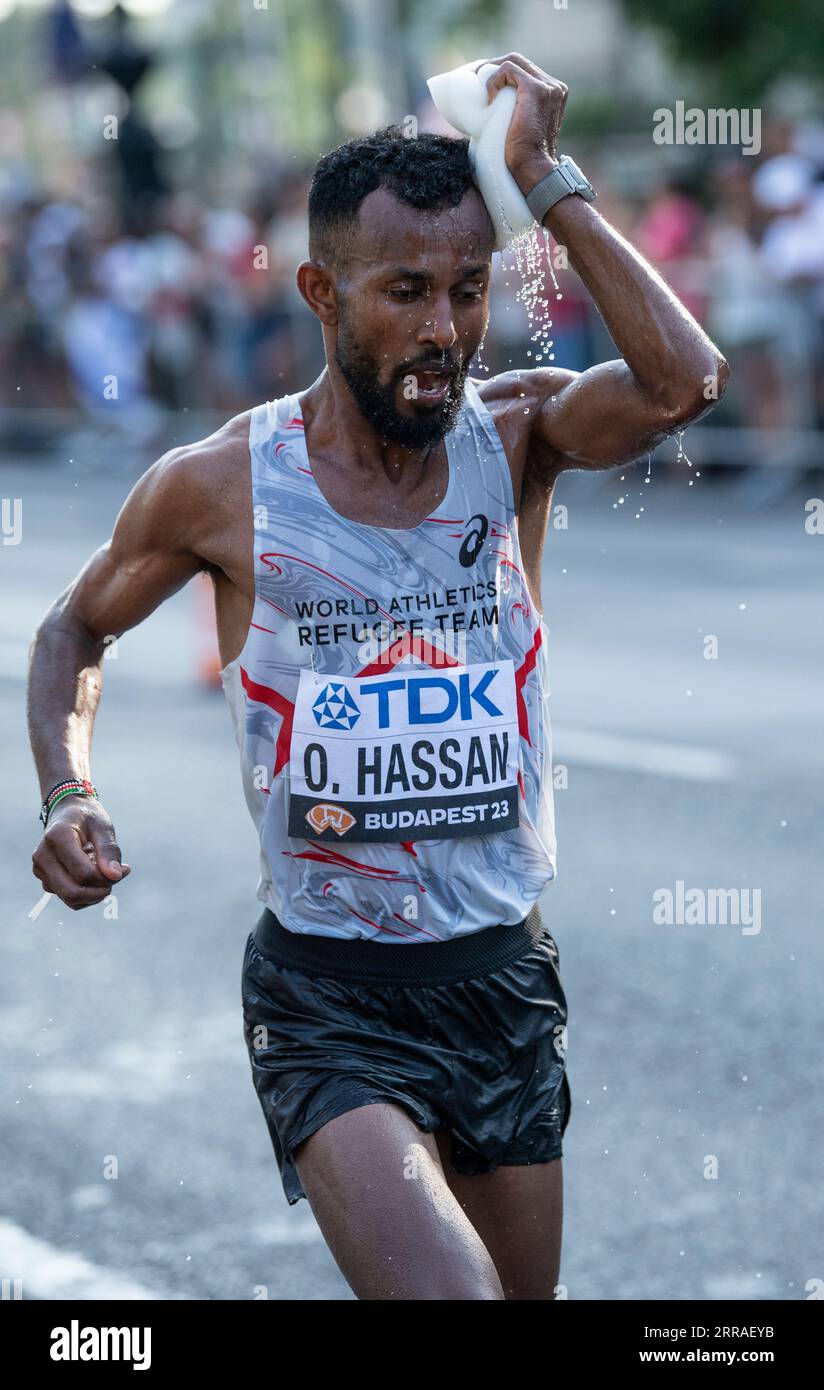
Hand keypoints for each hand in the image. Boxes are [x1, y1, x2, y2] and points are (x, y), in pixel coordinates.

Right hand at [32, 797, 130, 910]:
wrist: (67, 813)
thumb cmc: (88, 818)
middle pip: (72, 892)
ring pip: (70, 899)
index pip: (83, 873)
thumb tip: (115, 876)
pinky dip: (87, 894)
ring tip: (105, 875)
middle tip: (116, 878)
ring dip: (94, 894)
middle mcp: (43, 856)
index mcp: (57, 837)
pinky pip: (68, 898)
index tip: (124, 868)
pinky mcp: (45, 879)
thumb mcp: (103, 827)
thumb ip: (109, 850)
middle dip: (100, 892)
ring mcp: (40, 870)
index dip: (106, 878)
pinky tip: (94, 876)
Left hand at [475, 52, 568, 196]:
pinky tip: (488, 96)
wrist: (533, 170)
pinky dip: (495, 78)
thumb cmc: (522, 158)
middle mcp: (554, 87)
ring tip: (476, 85)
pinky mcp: (536, 90)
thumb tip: (488, 111)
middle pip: (518, 62)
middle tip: (473, 80)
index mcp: (552, 94)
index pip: (524, 71)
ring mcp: (548, 87)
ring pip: (513, 62)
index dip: (500, 74)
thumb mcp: (520, 129)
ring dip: (491, 70)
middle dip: (493, 68)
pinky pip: (509, 70)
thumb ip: (515, 114)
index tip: (482, 85)